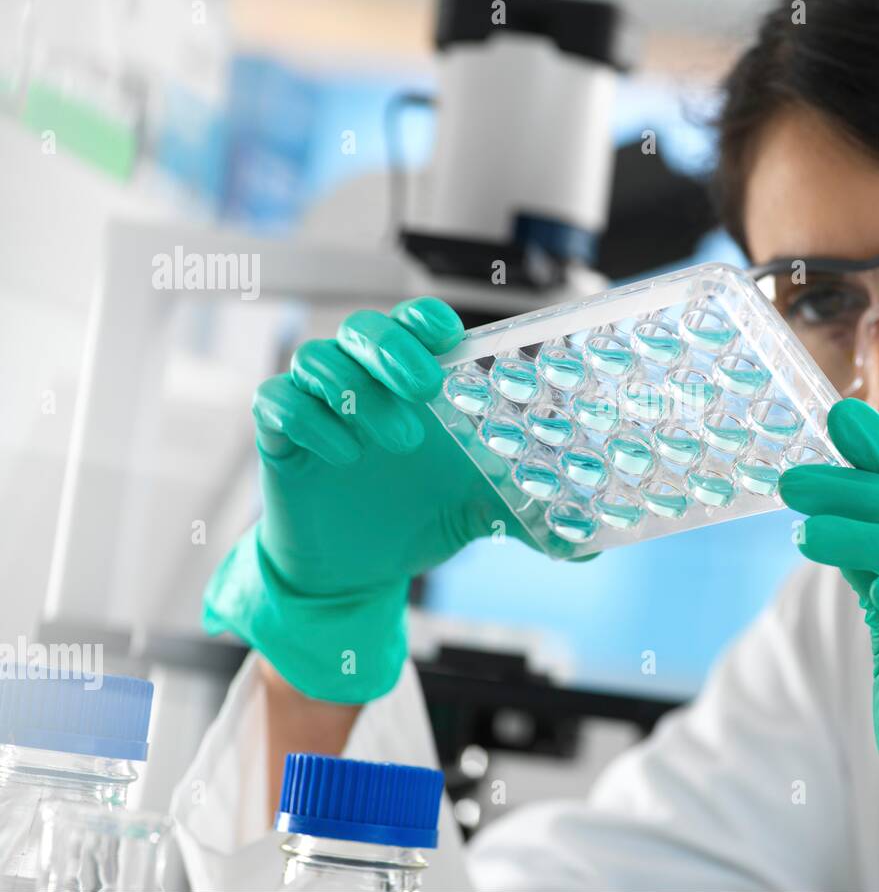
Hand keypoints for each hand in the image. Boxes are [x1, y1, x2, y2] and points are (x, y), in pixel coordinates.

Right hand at [252, 297, 536, 592]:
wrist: (355, 571)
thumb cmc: (414, 518)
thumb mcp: (476, 513)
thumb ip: (526, 516)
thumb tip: (588, 549)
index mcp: (412, 386)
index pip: (415, 324)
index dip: (427, 319)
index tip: (450, 338)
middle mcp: (364, 384)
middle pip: (364, 328)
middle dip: (394, 349)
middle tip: (426, 386)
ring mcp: (318, 407)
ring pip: (317, 360)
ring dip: (358, 391)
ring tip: (401, 439)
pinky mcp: (280, 439)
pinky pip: (276, 405)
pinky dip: (308, 420)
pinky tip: (344, 455)